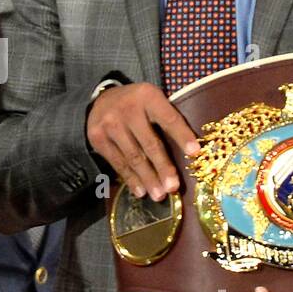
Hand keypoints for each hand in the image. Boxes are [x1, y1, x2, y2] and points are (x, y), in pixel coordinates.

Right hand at [86, 82, 199, 201]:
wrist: (102, 99)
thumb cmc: (138, 105)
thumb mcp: (153, 101)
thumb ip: (168, 119)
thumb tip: (191, 153)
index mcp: (148, 96)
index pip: (168, 119)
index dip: (182, 136)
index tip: (195, 153)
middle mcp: (128, 109)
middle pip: (149, 143)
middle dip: (163, 167)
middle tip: (173, 187)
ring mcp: (110, 124)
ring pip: (133, 157)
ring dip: (148, 178)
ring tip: (159, 195)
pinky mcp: (97, 138)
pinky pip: (118, 162)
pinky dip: (130, 178)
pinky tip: (140, 190)